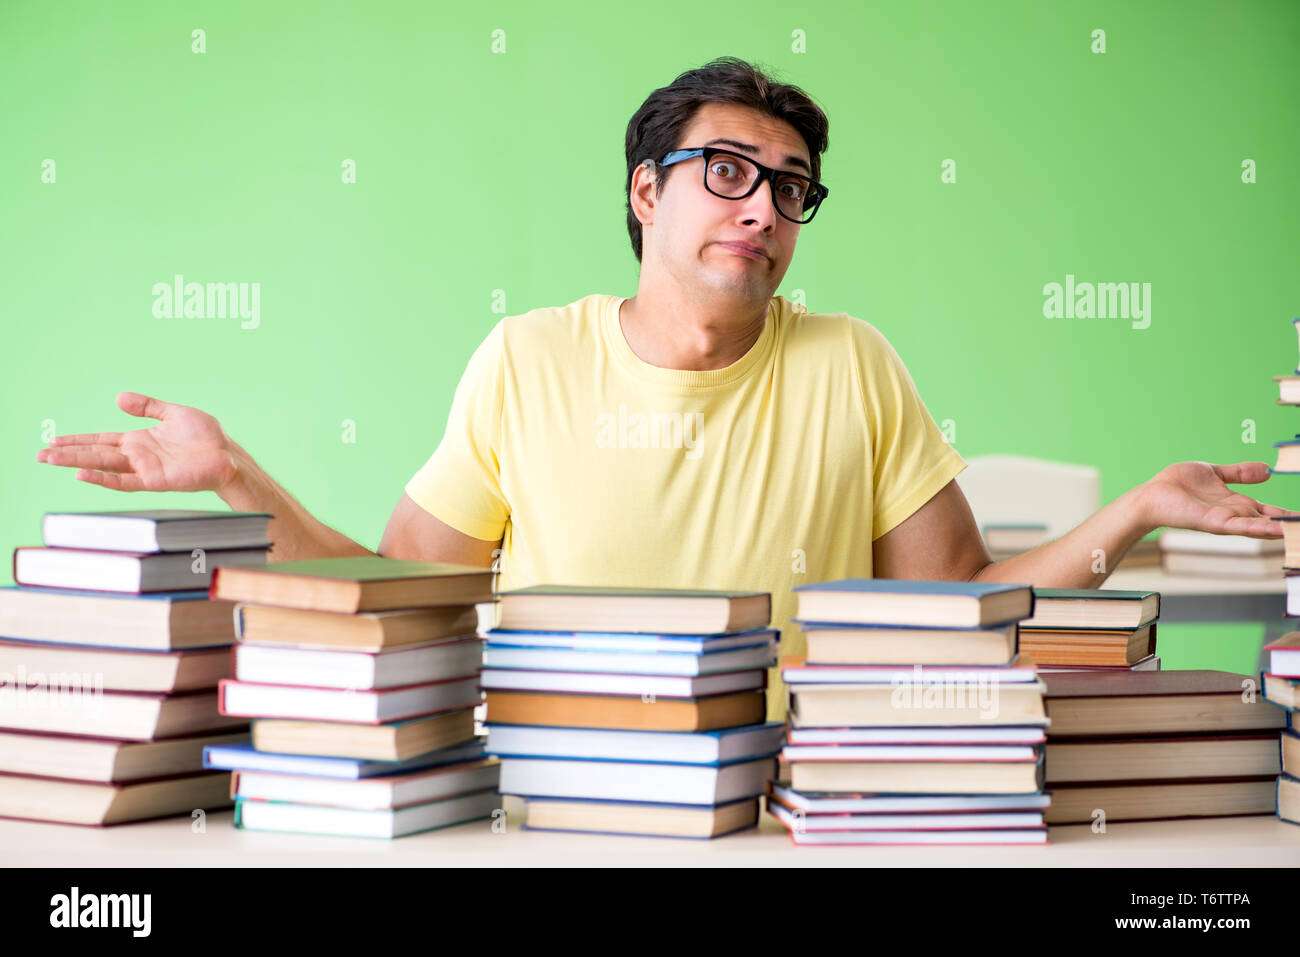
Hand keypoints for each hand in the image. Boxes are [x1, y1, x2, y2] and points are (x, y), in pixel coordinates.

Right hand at [36, 392, 238, 492]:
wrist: (226, 455)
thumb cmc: (206, 437)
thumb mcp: (173, 413)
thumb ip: (147, 406)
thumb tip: (119, 397)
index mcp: (139, 440)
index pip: (101, 440)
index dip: (78, 440)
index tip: (54, 440)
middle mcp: (137, 456)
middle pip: (94, 453)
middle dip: (67, 454)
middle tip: (40, 454)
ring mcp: (144, 468)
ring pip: (102, 466)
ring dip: (76, 463)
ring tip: (51, 460)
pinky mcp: (155, 480)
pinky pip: (124, 481)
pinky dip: (103, 478)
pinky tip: (83, 474)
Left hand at [1139, 461, 1299, 538]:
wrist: (1152, 493)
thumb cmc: (1178, 484)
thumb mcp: (1215, 473)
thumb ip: (1240, 473)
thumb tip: (1267, 469)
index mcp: (1238, 503)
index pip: (1270, 511)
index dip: (1289, 515)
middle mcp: (1235, 514)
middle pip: (1271, 522)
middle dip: (1292, 526)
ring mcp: (1226, 520)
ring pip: (1261, 526)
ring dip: (1283, 529)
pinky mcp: (1214, 522)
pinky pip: (1241, 526)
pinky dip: (1261, 528)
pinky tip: (1279, 530)